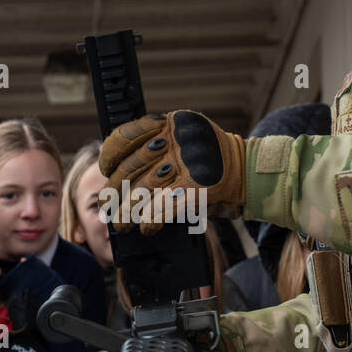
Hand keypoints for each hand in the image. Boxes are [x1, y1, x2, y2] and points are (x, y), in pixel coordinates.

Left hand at [98, 111, 245, 233]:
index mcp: (169, 123)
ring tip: (121, 223)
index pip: (127, 134)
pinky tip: (146, 227)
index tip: (105, 170)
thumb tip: (115, 174)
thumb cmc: (206, 160)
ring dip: (129, 211)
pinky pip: (165, 205)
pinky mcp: (198, 186)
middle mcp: (178, 138)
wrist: (245, 170)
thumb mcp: (181, 141)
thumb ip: (153, 148)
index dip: (111, 154)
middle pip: (133, 165)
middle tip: (109, 207)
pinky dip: (152, 219)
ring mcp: (188, 162)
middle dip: (116, 190)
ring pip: (146, 188)